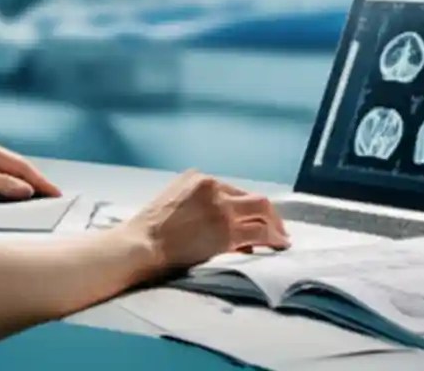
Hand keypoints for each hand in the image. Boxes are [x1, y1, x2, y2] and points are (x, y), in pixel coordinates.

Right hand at [122, 170, 288, 273]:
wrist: (142, 244)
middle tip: (277, 229)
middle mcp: (212, 186)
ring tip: (281, 239)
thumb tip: (223, 224)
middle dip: (269, 214)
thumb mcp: (173, 203)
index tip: (253, 221)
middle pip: (253, 197)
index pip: (233, 191)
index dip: (247, 209)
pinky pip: (259, 231)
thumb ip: (197, 205)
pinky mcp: (226, 229)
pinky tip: (279, 245)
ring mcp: (221, 207)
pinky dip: (273, 238)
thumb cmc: (150, 231)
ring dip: (275, 226)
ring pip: (262, 211)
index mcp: (197, 178)